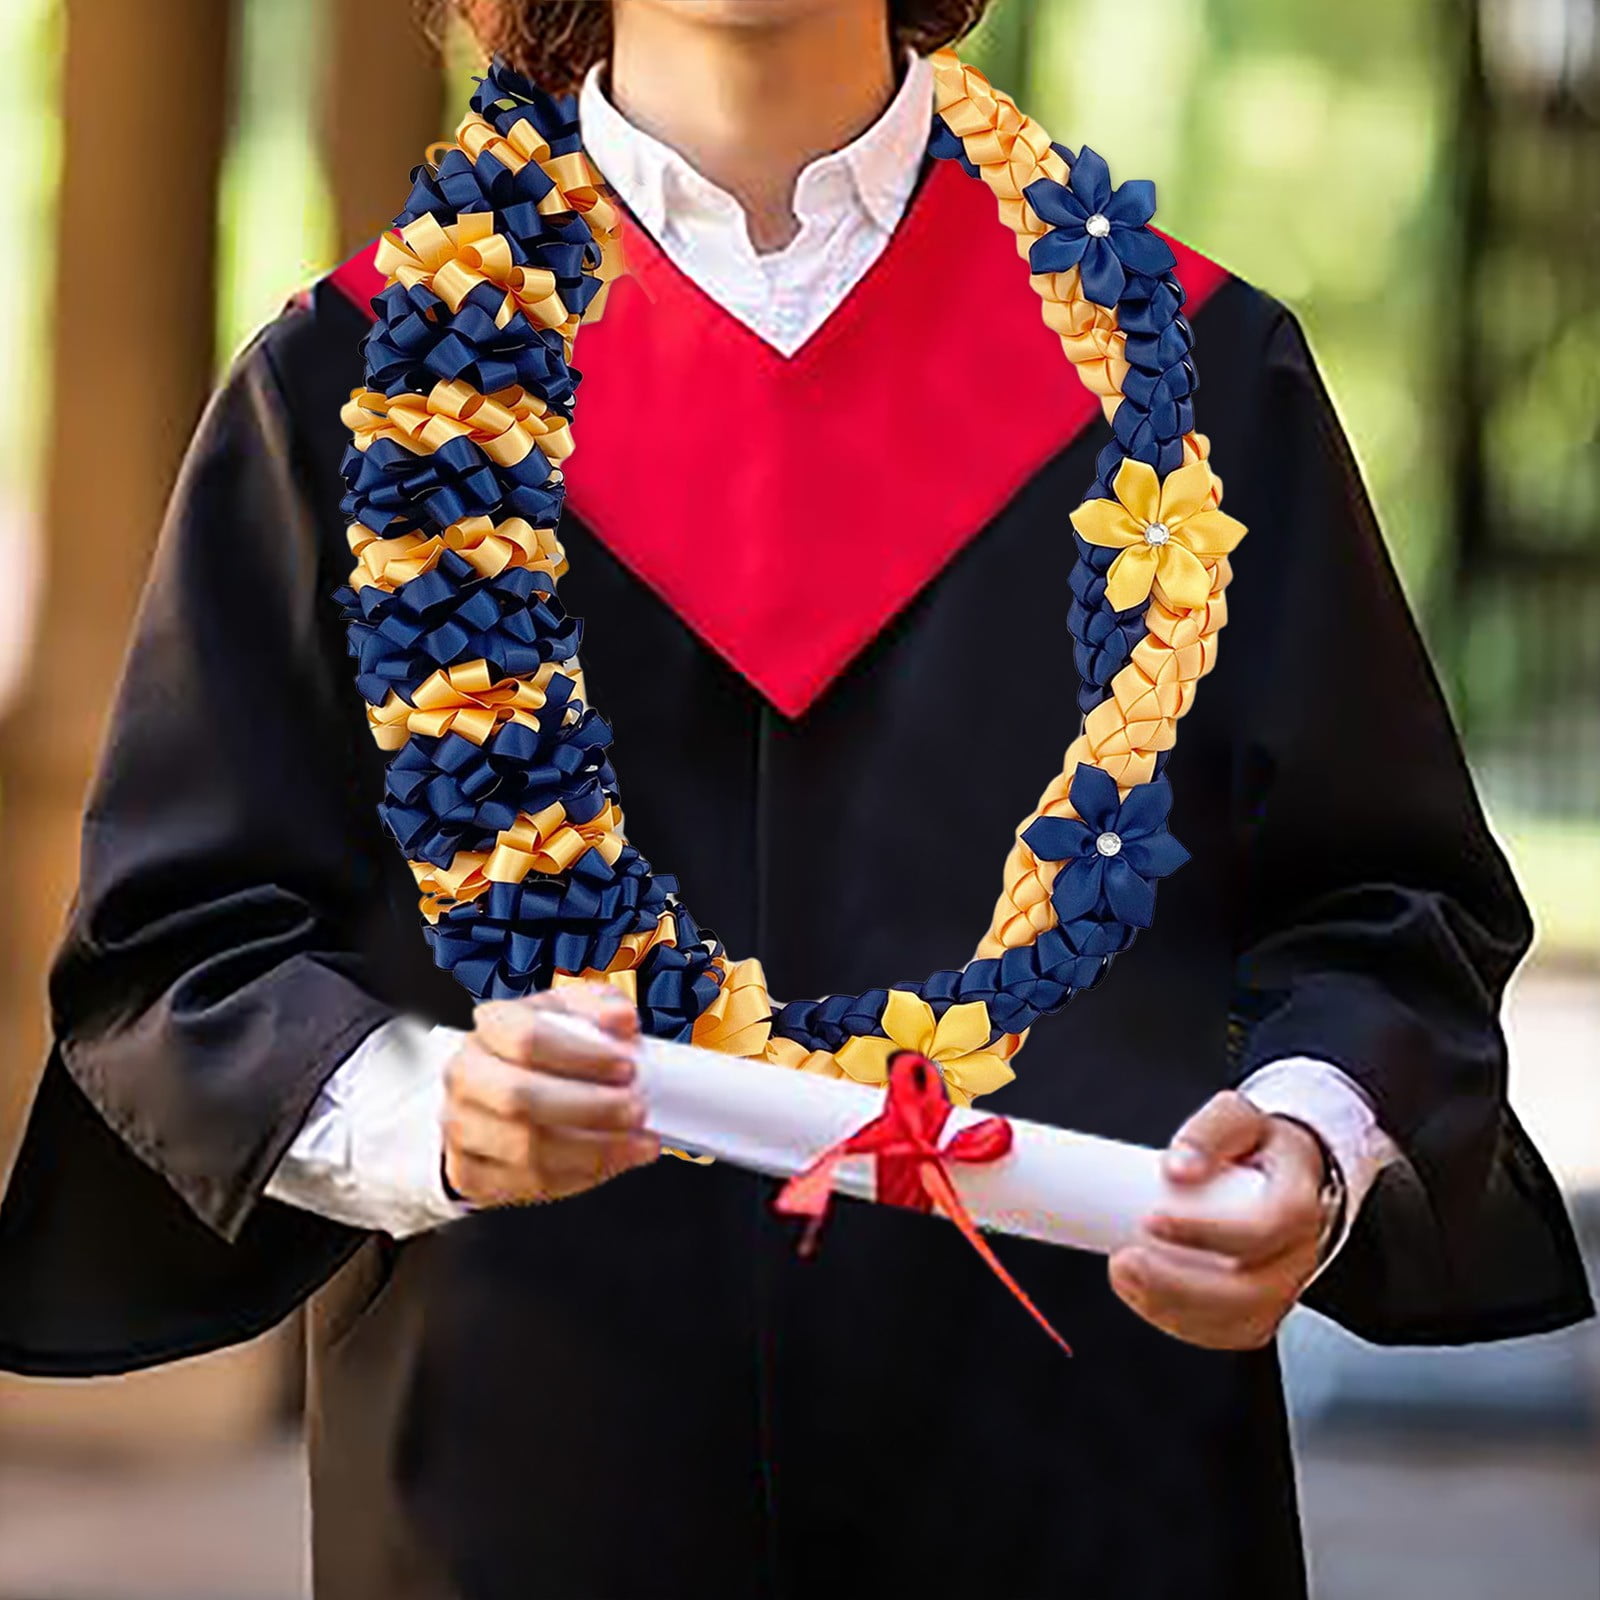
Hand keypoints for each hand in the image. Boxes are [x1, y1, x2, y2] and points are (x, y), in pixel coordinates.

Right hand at [442, 984, 659, 1206]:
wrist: (497, 1089)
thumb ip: (600, 1006)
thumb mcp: (574, 1010)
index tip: (627, 1066)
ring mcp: (463, 1127)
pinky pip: (528, 1185)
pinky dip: (581, 1177)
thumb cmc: (545, 1047)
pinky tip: (613, 1162)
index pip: (527, 1038)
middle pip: (520, 1097)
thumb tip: (620, 1019)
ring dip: (594, 1151)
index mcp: (491, 1026)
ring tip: (636, 1142)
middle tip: (636, 1110)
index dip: (583, 1056)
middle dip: (591, 1109)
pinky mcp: (471, 1173)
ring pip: (526, 1151)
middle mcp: (468, 1075)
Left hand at [1108, 1090, 1329, 1350]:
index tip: (1151, 1219)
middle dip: (1179, 1286)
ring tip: (1122, 1274)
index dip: (1208, 1233)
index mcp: (1299, 1204)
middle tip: (1124, 1260)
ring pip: (1237, 1323)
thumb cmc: (1258, 1145)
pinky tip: (1142, 1297)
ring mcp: (1284, 1289)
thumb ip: (1208, 1132)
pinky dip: (1181, 1325)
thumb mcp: (1236, 1118)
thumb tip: (1177, 1169)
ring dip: (1172, 1309)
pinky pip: (1227, 1334)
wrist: (1282, 1172)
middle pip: (1252, 1293)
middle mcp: (1300, 1255)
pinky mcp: (1261, 1310)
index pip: (1265, 1230)